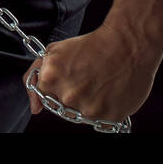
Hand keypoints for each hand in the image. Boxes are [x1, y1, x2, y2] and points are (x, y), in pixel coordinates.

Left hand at [22, 25, 160, 123]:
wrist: (127, 43)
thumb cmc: (92, 45)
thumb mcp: (55, 51)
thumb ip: (36, 75)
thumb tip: (34, 109)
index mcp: (50, 79)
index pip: (45, 95)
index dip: (58, 84)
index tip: (70, 76)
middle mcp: (67, 96)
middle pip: (64, 106)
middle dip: (73, 94)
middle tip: (88, 76)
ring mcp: (88, 109)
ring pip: (82, 114)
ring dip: (89, 102)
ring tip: (101, 82)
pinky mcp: (108, 117)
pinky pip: (101, 120)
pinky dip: (106, 108)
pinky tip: (111, 90)